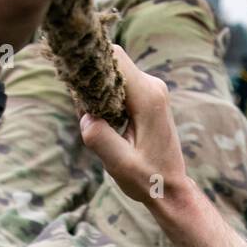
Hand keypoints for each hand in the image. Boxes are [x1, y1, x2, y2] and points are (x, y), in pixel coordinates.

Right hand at [79, 45, 189, 206]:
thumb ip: (99, 138)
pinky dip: (106, 97)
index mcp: (148, 97)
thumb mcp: (120, 164)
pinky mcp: (149, 97)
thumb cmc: (148, 179)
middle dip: (91, 81)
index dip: (90, 63)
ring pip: (114, 73)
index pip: (114, 57)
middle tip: (83, 112)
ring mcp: (153, 90)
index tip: (75, 84)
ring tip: (96, 122)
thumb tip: (85, 116)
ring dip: (97, 92)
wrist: (171, 189)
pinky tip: (105, 122)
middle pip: (112, 62)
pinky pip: (120, 85)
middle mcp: (153, 86)